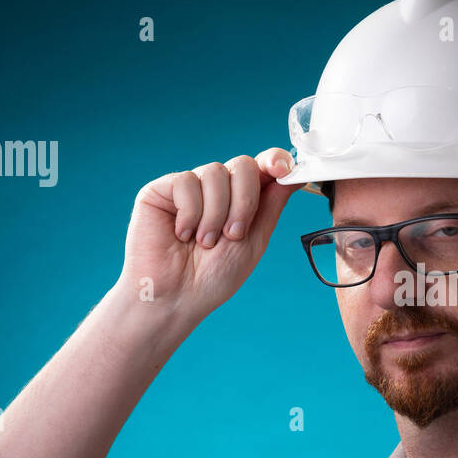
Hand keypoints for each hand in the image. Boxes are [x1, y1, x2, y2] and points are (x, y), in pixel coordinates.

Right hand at [116, 149, 301, 321]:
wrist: (177, 297)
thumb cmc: (214, 276)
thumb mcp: (254, 241)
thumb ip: (272, 205)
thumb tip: (296, 175)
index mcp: (240, 198)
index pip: (261, 165)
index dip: (274, 160)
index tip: (284, 170)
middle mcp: (216, 188)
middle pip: (243, 165)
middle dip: (244, 202)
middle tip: (233, 235)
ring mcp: (189, 187)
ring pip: (215, 172)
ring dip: (216, 214)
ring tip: (204, 242)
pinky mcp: (161, 190)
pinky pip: (186, 182)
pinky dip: (190, 213)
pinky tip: (182, 234)